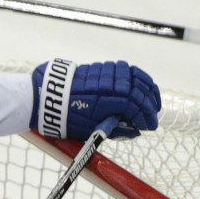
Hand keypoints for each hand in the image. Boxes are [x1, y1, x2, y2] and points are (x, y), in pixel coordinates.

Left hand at [31, 59, 160, 140]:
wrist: (46, 96)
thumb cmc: (65, 117)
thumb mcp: (90, 130)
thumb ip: (114, 130)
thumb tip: (135, 131)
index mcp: (108, 101)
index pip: (136, 107)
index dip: (145, 118)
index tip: (149, 127)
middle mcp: (110, 84)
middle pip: (140, 91)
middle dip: (150, 105)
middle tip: (152, 117)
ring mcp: (107, 73)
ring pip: (136, 76)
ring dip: (148, 89)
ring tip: (152, 101)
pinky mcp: (102, 67)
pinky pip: (126, 69)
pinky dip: (137, 77)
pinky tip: (140, 85)